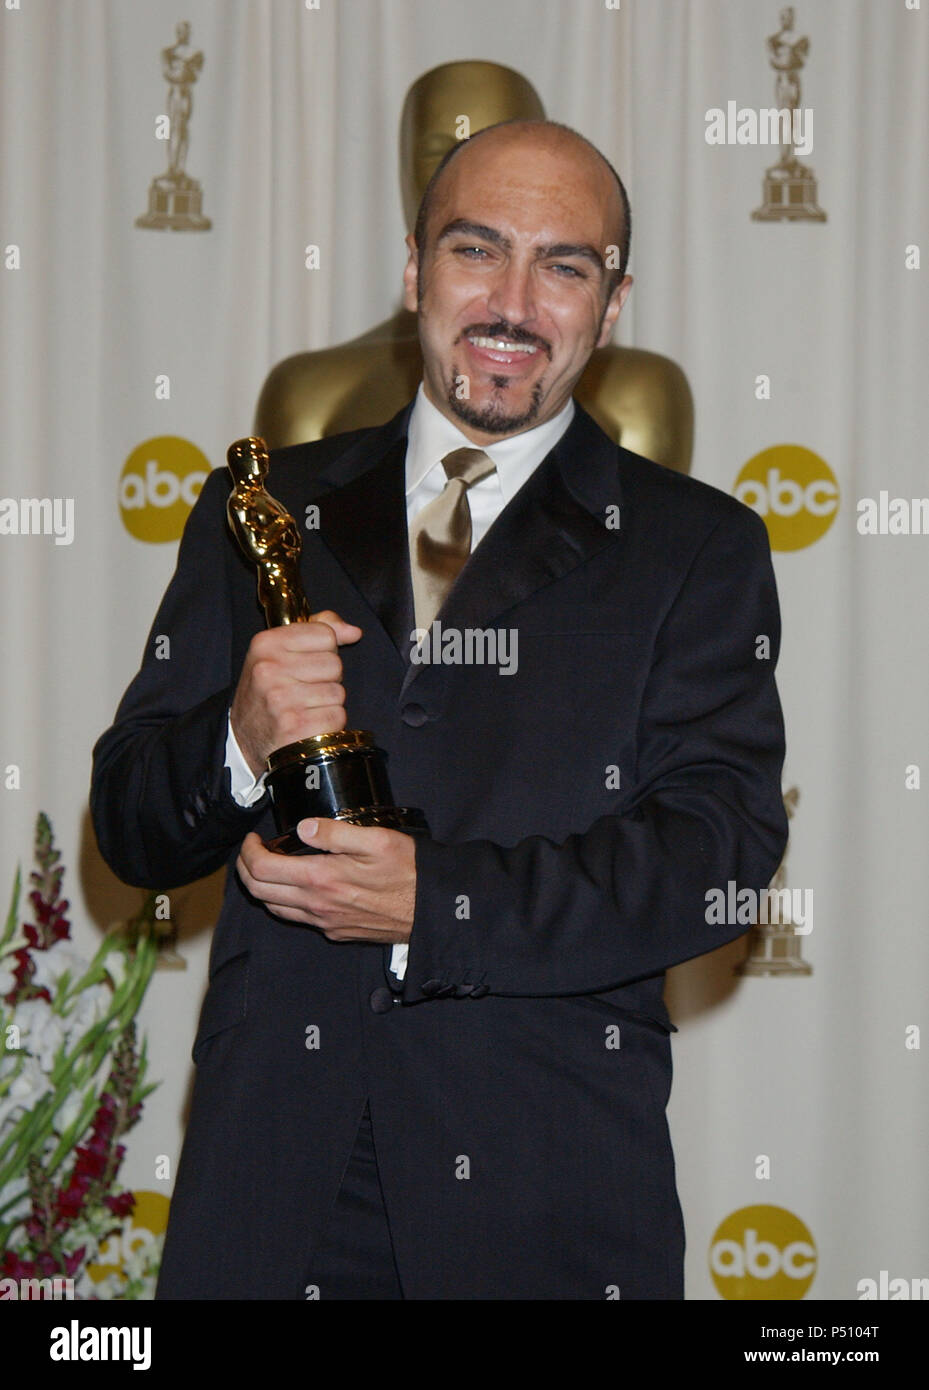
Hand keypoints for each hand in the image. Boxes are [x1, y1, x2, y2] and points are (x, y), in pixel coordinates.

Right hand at [229, 611, 361, 776]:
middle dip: (326, 679)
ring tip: (304, 708)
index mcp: (266, 644)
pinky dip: (329, 724)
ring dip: (328, 703)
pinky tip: (308, 724)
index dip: (323, 651)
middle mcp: (269, 669)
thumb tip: (354, 632)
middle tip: (302, 690)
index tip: (304, 664)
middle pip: (335, 664)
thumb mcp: (279, 651)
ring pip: (338, 692)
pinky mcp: (295, 727)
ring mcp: (281, 699)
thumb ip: (318, 630)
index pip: (326, 634)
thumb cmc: (267, 691)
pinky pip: (337, 716)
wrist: (244, 738)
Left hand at [235, 818, 416, 943]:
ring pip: (275, 908)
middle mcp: (316, 906)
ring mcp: (325, 923)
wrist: (431, 910)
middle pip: (259, 892)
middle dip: (245, 869)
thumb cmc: (408, 871)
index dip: (248, 851)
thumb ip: (336, 832)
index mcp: (321, 879)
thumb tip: (302, 828)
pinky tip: (298, 885)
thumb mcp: (376, 840)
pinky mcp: (336, 932)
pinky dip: (285, 900)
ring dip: (262, 887)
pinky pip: (297, 918)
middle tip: (252, 850)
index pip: (262, 869)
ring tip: (269, 865)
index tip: (253, 838)